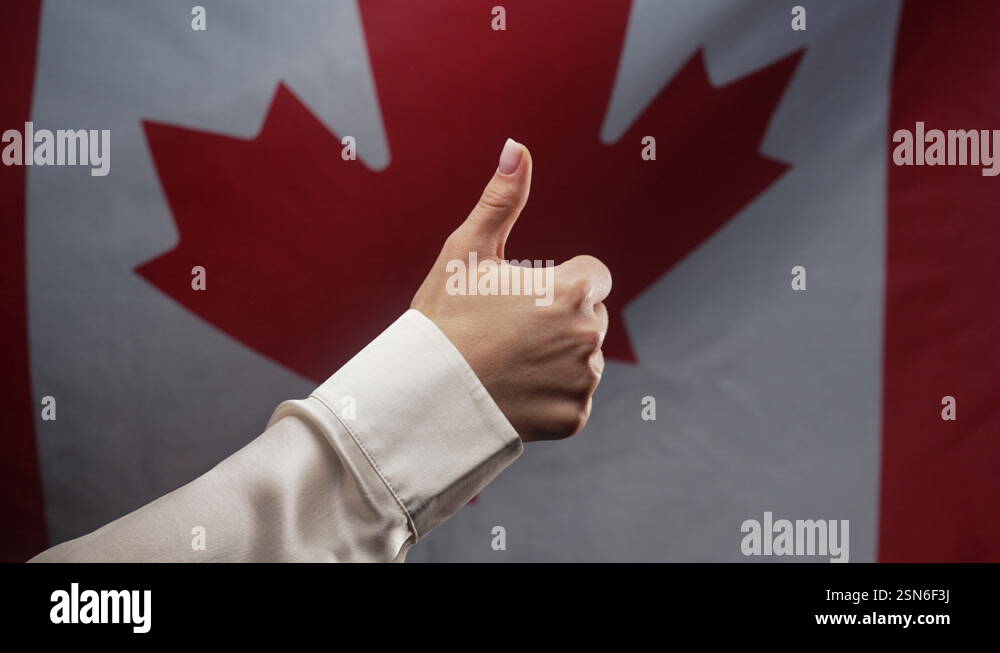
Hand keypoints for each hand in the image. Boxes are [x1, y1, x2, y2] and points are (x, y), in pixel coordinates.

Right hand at [411, 139, 611, 441]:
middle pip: (590, 318)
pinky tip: (515, 392)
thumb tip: (518, 147)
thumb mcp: (466, 252)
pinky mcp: (575, 418)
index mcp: (572, 290)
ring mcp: (583, 381)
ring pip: (583, 360)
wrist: (422, 395)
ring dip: (557, 359)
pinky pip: (574, 399)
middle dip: (560, 320)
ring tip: (509, 363)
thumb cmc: (443, 317)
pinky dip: (551, 397)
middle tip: (509, 332)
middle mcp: (589, 336)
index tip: (524, 297)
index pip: (593, 276)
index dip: (559, 282)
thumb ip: (502, 200)